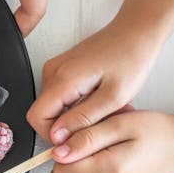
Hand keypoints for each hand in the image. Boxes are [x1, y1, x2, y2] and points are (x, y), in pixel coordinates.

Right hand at [26, 16, 161, 144]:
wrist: (137, 31)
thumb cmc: (131, 58)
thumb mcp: (113, 97)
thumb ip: (83, 119)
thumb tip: (59, 137)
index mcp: (63, 78)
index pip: (36, 117)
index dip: (53, 135)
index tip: (76, 141)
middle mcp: (53, 72)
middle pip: (44, 114)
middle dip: (68, 127)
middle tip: (100, 124)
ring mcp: (56, 69)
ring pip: (54, 108)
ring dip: (75, 117)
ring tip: (105, 112)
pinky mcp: (63, 70)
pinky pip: (60, 98)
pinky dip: (77, 106)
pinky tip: (100, 102)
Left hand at [48, 110, 173, 172]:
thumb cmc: (155, 133)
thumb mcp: (119, 124)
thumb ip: (85, 138)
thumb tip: (57, 152)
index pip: (60, 169)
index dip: (63, 149)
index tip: (78, 135)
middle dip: (69, 158)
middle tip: (92, 140)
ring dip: (79, 165)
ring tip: (103, 147)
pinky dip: (88, 172)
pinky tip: (107, 157)